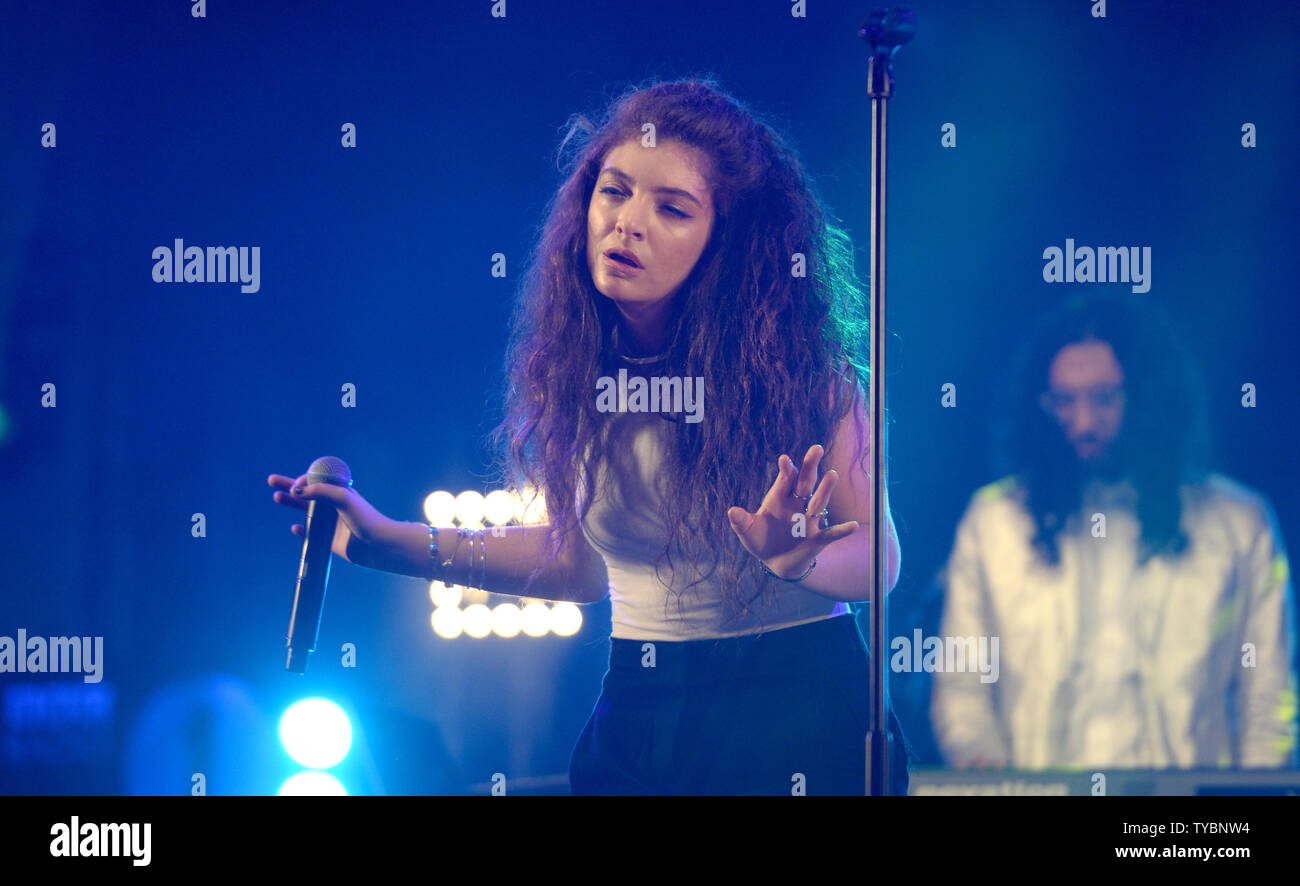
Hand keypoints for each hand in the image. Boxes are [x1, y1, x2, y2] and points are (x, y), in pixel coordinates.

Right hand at [267, 472, 395, 570]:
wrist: (379, 546)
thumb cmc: (366, 519)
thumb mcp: (344, 498)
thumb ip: (321, 491)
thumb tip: (297, 491)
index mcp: (340, 492)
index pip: (316, 480)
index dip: (303, 479)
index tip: (295, 486)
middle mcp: (334, 506)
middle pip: (307, 493)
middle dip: (289, 486)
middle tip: (271, 481)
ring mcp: (332, 523)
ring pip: (306, 511)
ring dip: (291, 503)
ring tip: (276, 497)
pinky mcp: (330, 541)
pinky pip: (312, 533)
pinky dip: (302, 530)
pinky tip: (295, 528)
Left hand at [726, 444, 860, 580]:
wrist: (776, 562)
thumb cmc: (762, 541)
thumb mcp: (748, 532)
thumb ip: (741, 522)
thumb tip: (732, 512)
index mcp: (779, 498)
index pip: (785, 480)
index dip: (786, 470)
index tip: (784, 460)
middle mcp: (797, 504)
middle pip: (806, 482)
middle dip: (810, 466)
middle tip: (816, 448)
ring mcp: (809, 520)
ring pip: (819, 501)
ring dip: (825, 489)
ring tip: (832, 474)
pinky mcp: (817, 538)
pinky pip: (831, 533)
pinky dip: (842, 530)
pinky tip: (853, 525)